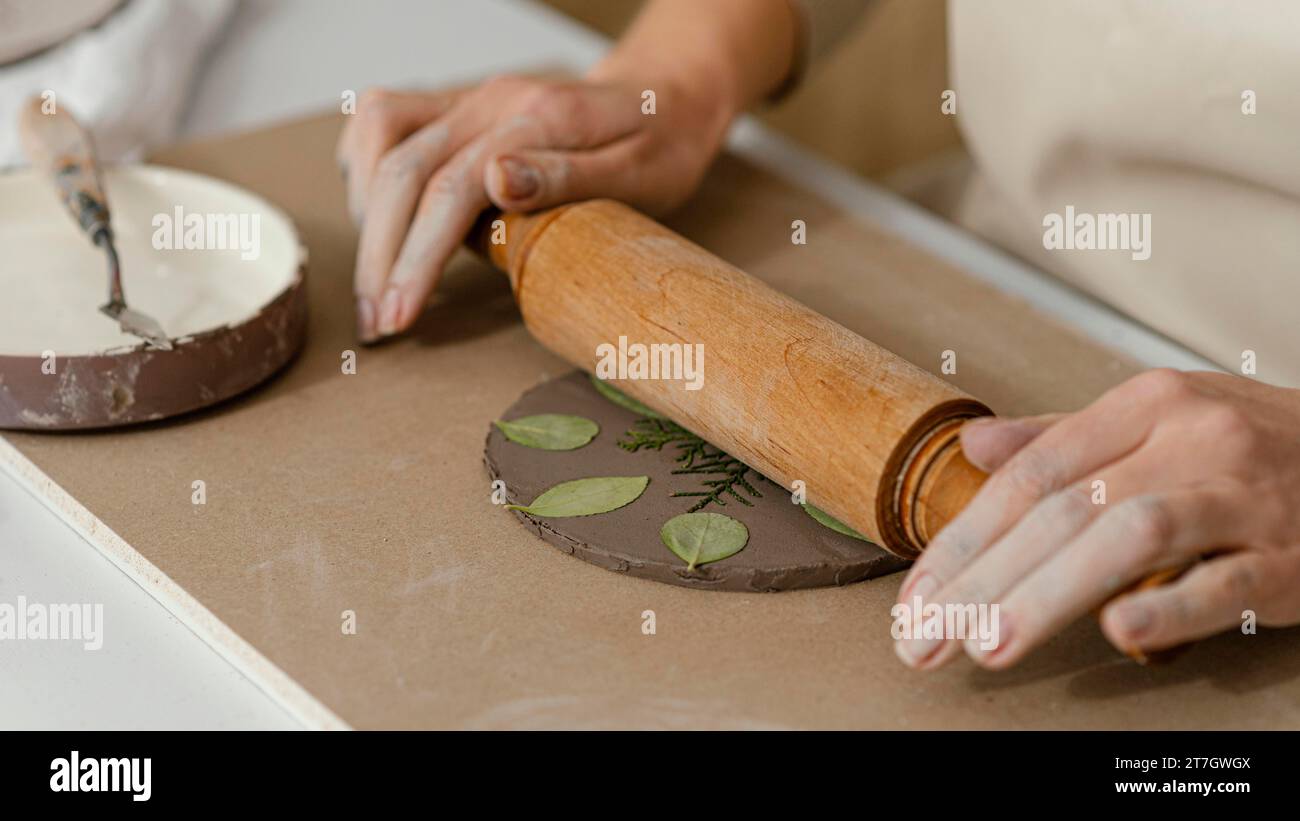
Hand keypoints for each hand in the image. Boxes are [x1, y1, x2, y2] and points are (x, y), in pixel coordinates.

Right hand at [335, 73, 730, 341]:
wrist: (663, 99)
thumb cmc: (657, 146)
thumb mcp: (638, 172)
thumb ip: (566, 176)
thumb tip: (495, 181)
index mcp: (537, 119)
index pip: (451, 189)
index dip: (415, 257)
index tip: (398, 316)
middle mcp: (492, 101)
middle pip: (402, 170)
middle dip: (378, 254)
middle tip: (375, 323)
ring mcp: (470, 100)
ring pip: (380, 138)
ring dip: (365, 213)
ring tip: (376, 282)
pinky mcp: (457, 107)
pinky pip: (384, 120)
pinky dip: (365, 168)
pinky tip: (375, 220)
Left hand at [894, 369, 1299, 668]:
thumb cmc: (1249, 443)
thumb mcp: (1158, 417)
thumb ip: (1062, 438)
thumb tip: (974, 449)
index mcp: (1144, 406)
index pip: (1030, 476)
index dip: (963, 539)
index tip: (915, 595)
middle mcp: (1188, 440)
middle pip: (1063, 511)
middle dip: (981, 581)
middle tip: (924, 638)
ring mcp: (1242, 495)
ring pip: (1129, 537)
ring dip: (1048, 594)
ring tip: (987, 646)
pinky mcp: (1291, 554)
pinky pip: (1225, 582)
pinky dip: (1170, 607)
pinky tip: (1117, 633)